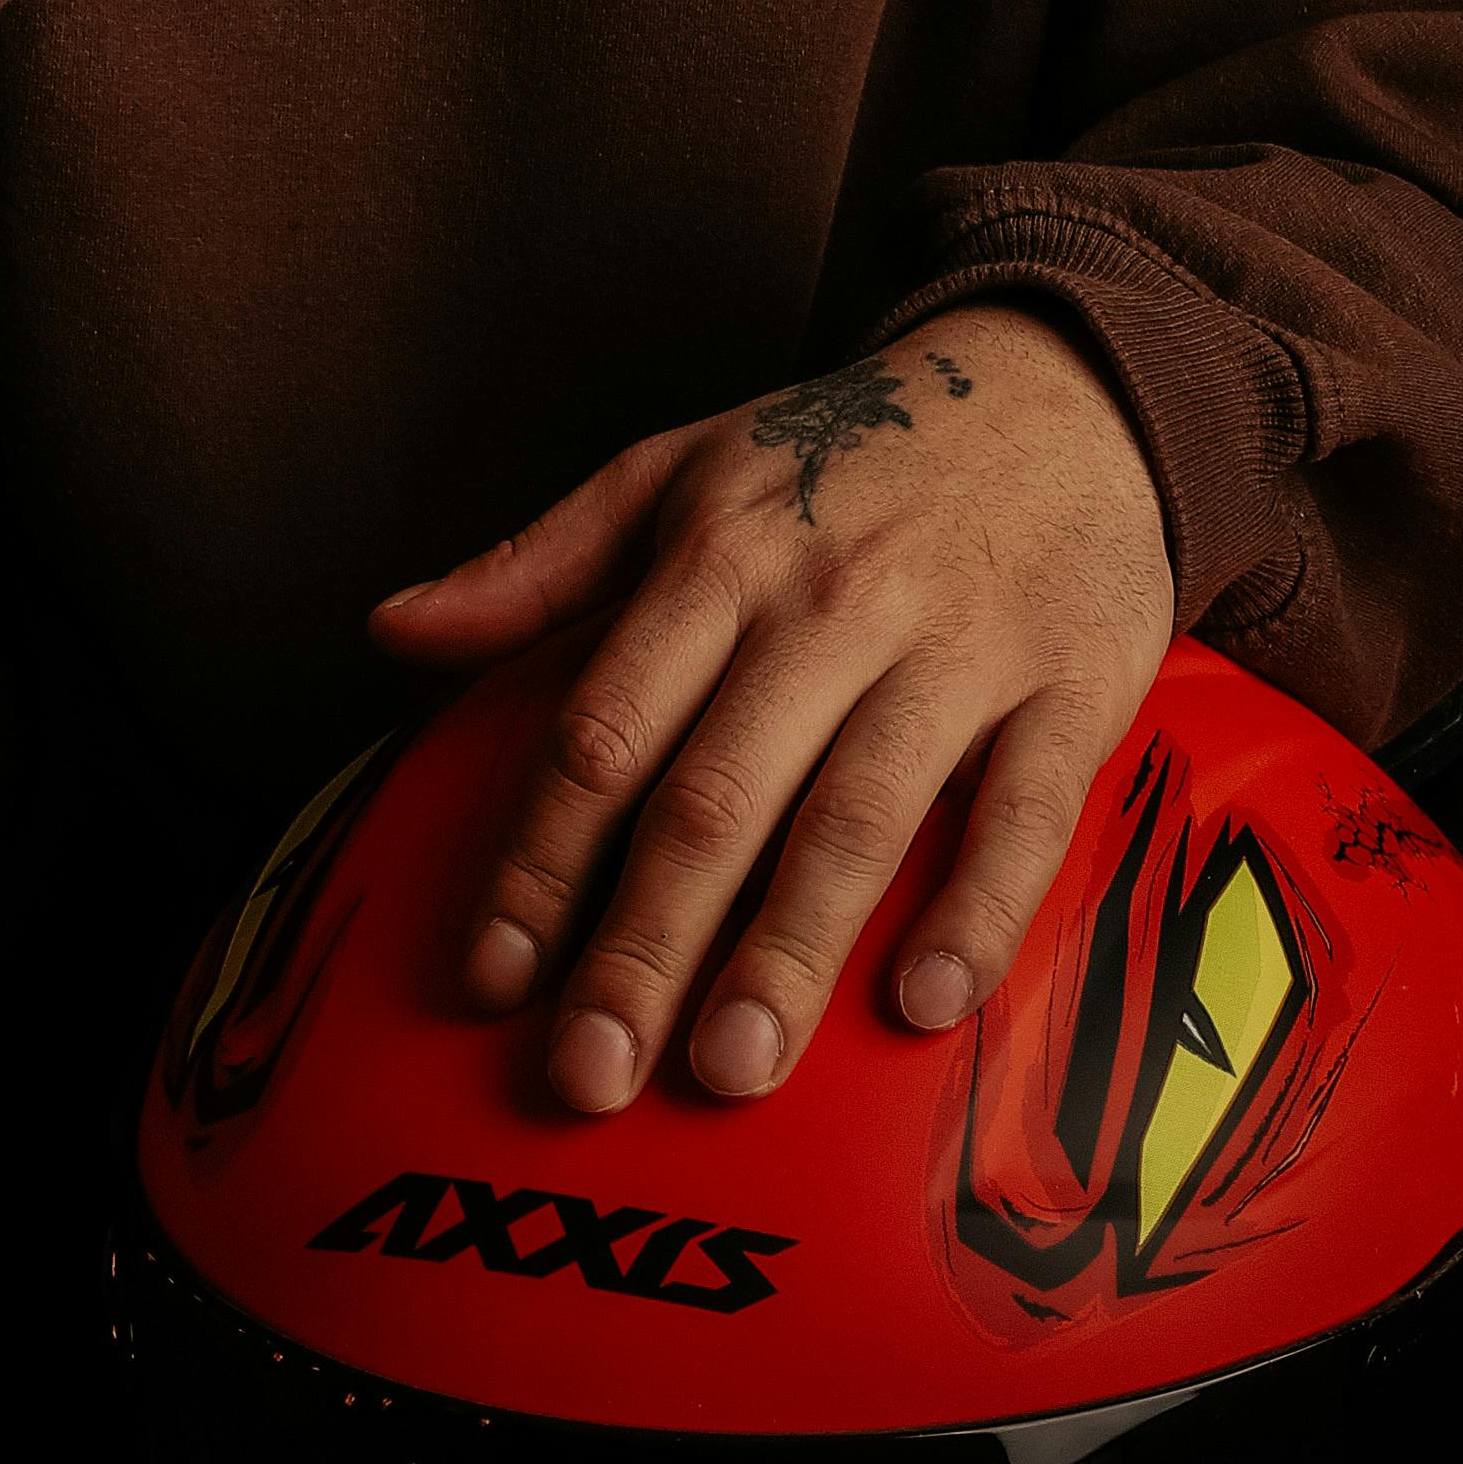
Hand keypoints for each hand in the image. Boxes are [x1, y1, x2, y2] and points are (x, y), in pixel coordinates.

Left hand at [366, 306, 1176, 1111]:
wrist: (1062, 385)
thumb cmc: (843, 454)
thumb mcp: (679, 471)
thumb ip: (538, 565)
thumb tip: (390, 630)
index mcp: (718, 558)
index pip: (603, 729)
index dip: (539, 861)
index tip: (490, 981)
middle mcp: (827, 604)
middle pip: (715, 794)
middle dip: (643, 943)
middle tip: (588, 1078)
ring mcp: (955, 646)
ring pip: (856, 814)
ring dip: (788, 950)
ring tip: (730, 1068)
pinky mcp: (1072, 684)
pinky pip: (1023, 812)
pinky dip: (977, 907)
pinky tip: (926, 1002)